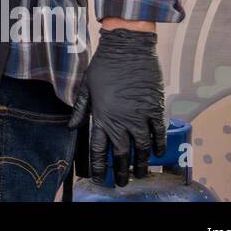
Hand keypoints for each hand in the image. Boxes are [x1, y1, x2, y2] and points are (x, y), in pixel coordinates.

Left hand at [69, 28, 167, 186]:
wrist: (127, 47)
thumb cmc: (104, 64)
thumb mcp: (86, 86)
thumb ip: (81, 109)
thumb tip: (72, 126)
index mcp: (102, 116)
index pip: (98, 148)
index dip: (99, 166)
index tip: (99, 177)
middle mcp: (121, 120)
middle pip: (121, 153)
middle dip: (121, 171)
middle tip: (121, 182)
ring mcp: (140, 116)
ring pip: (142, 148)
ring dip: (141, 163)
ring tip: (139, 173)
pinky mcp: (155, 108)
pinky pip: (159, 133)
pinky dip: (159, 145)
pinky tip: (157, 153)